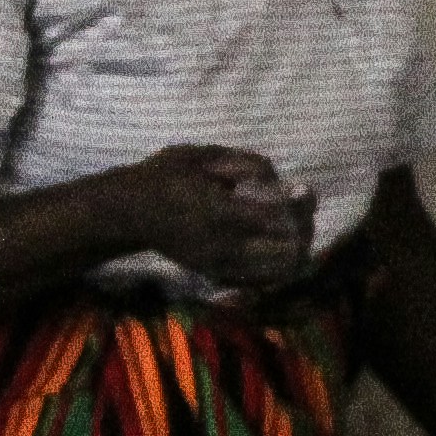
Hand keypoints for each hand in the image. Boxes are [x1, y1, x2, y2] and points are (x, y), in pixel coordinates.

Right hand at [117, 144, 313, 294]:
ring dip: (296, 248)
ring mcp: (221, 265)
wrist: (132, 213)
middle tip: (302, 207)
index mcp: (219, 212)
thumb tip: (280, 181)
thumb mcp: (203, 155)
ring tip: (295, 225)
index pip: (276, 218)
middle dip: (303, 226)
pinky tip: (278, 243)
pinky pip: (263, 280)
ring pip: (280, 271)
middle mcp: (223, 246)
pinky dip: (280, 265)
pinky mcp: (219, 275)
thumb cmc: (167, 175)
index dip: (298, 204)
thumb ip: (245, 164)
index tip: (302, 188)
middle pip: (288, 250)